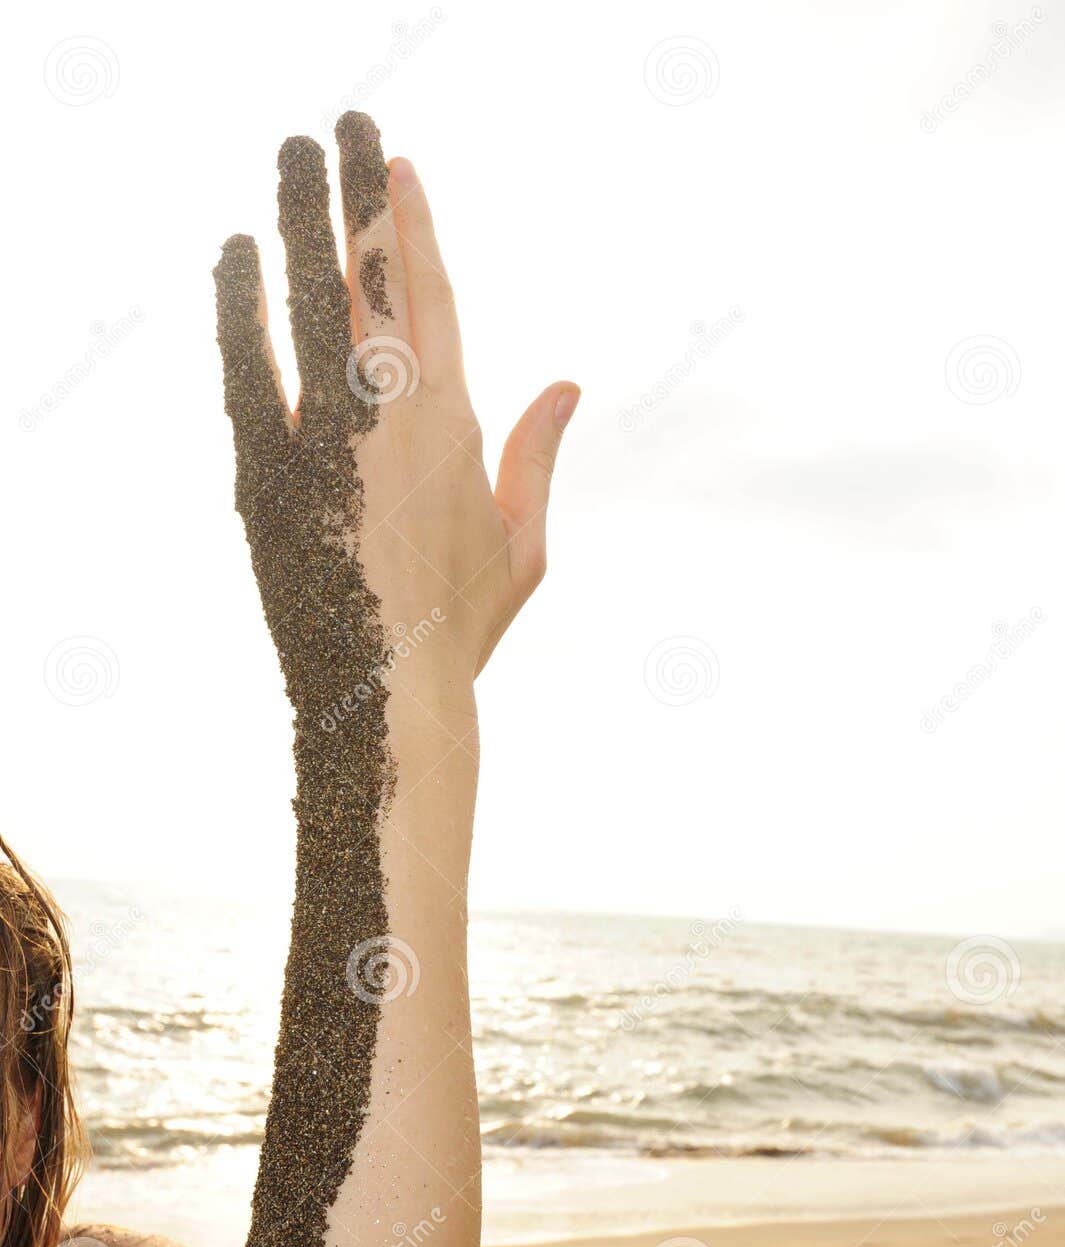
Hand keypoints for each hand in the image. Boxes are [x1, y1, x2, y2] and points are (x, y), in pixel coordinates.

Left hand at [214, 113, 578, 733]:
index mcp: (458, 424)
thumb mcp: (524, 544)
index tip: (396, 170)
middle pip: (375, 278)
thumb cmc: (461, 628)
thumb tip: (567, 384)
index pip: (435, 295)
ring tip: (291, 156)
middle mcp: (394, 415)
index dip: (413, 225)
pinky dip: (241, 307)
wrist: (387, 694)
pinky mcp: (270, 471)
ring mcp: (328, 438)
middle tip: (345, 128)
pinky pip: (249, 369)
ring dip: (301, 221)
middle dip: (359, 195)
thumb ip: (538, 455)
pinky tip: (235, 256)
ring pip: (314, 304)